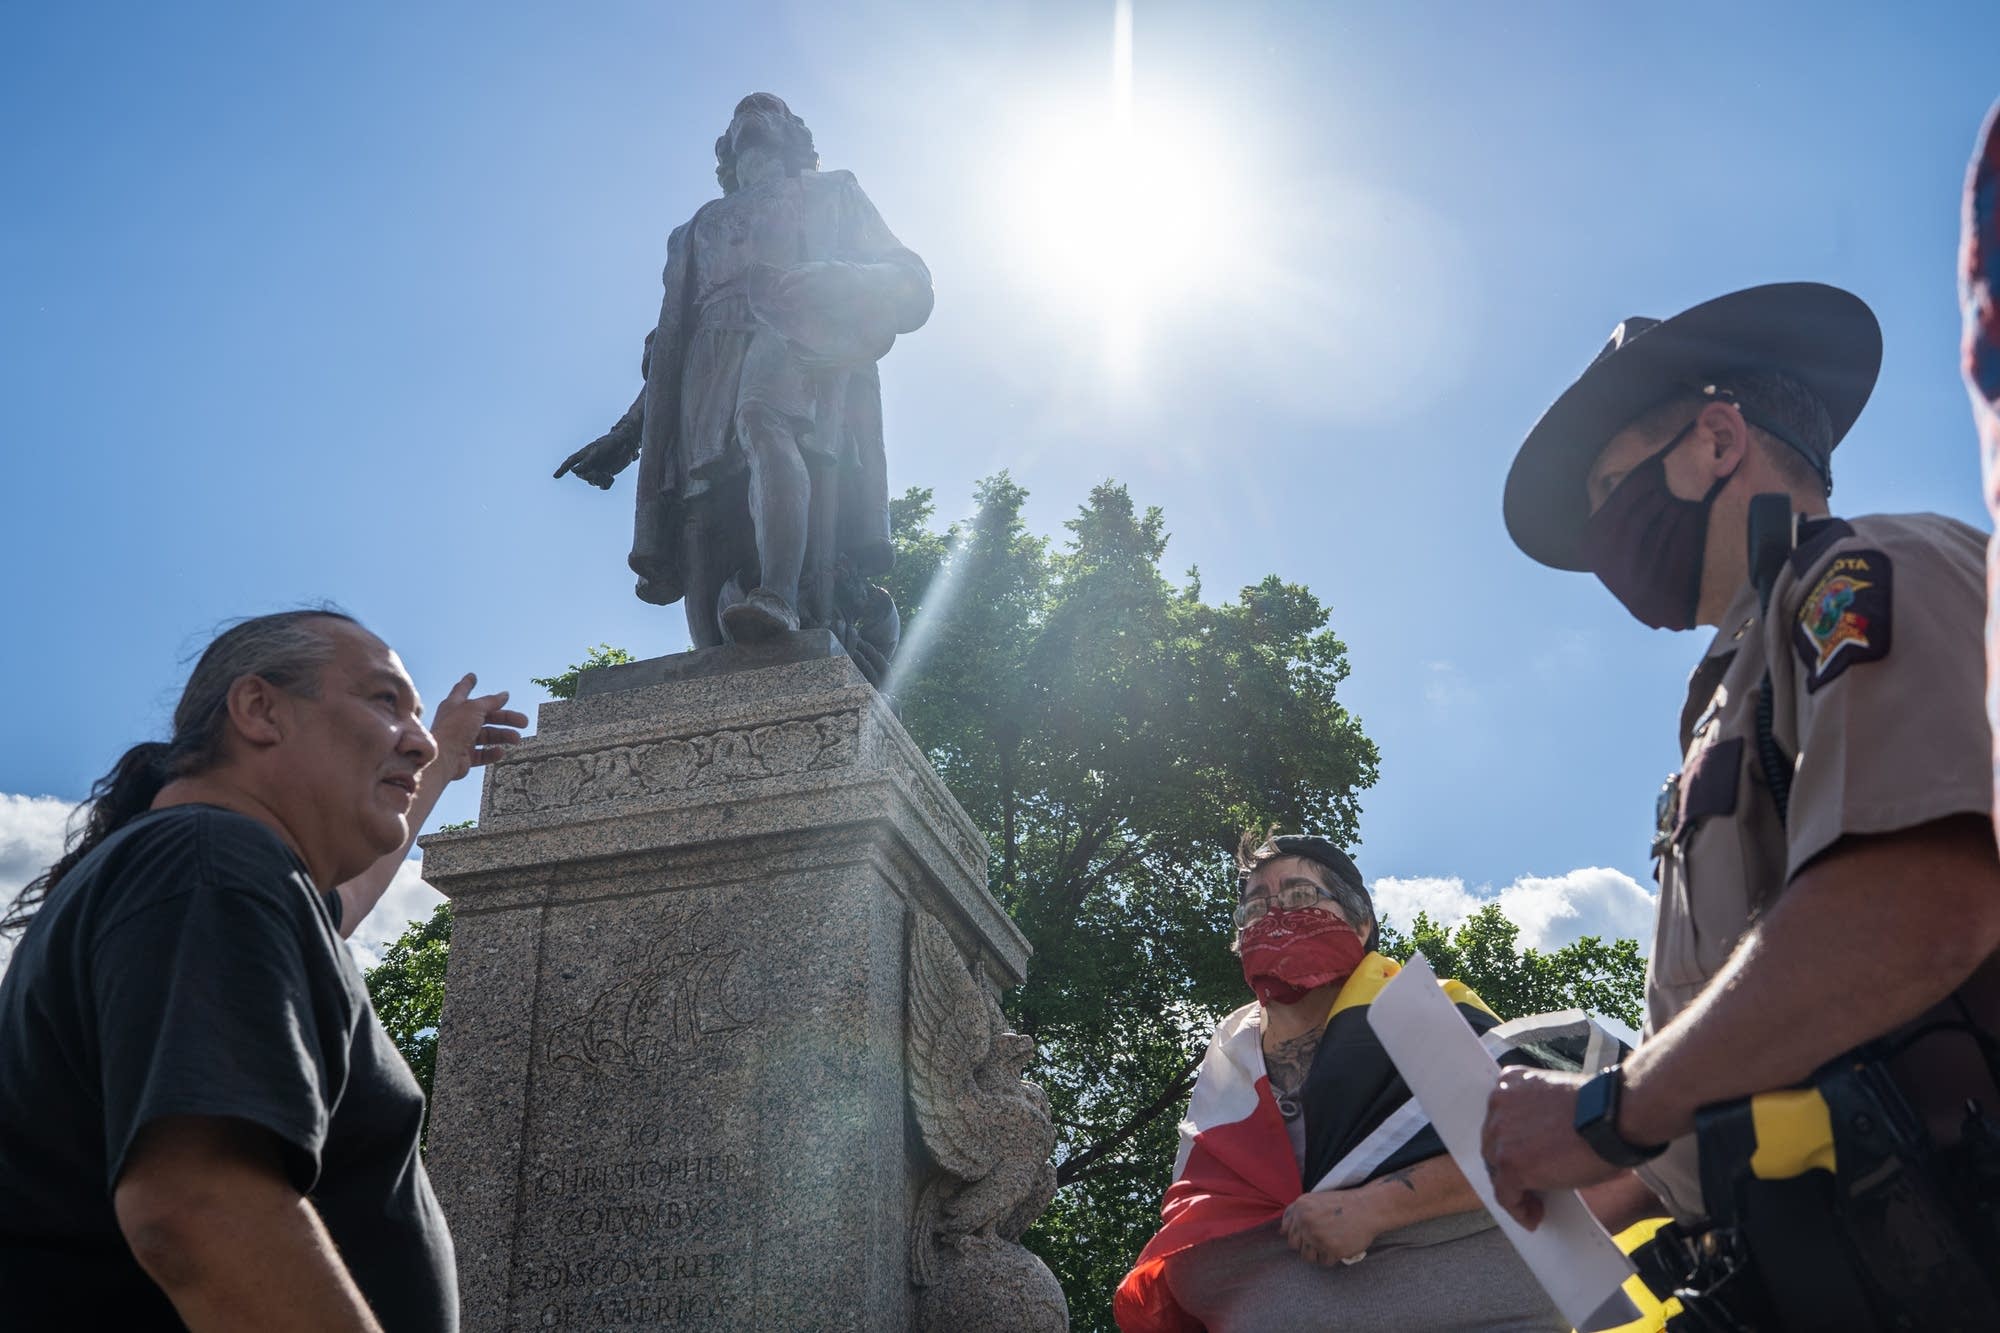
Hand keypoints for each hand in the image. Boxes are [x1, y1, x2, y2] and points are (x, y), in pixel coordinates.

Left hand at [425, 674, 528, 785]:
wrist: (443, 758)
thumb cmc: (454, 729)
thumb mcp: (475, 708)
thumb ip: (491, 701)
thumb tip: (504, 695)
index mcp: (455, 705)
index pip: (462, 690)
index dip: (468, 683)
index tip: (472, 676)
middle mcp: (457, 721)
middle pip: (486, 716)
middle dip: (506, 718)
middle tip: (524, 721)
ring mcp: (461, 739)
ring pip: (487, 736)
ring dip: (503, 736)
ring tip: (516, 739)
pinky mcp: (465, 757)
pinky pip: (482, 754)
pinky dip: (492, 753)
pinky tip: (501, 752)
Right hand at [554, 430, 634, 488]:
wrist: (627, 443)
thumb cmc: (611, 443)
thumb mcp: (597, 451)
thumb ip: (586, 461)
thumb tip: (574, 471)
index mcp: (584, 455)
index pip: (570, 462)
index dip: (562, 469)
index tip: (555, 476)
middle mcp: (590, 463)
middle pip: (582, 476)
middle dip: (588, 476)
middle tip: (598, 473)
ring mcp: (598, 469)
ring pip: (592, 481)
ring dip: (598, 480)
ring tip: (607, 474)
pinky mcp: (607, 474)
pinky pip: (602, 485)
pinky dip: (606, 484)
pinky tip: (611, 478)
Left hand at [1278, 1189, 1383, 1266]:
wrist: (1367, 1208)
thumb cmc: (1341, 1204)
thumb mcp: (1314, 1199)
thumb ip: (1296, 1213)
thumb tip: (1280, 1232)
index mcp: (1300, 1208)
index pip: (1287, 1232)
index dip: (1300, 1234)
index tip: (1312, 1230)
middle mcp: (1306, 1222)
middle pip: (1295, 1246)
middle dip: (1307, 1245)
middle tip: (1322, 1238)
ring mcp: (1319, 1236)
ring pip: (1308, 1257)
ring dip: (1319, 1253)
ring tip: (1331, 1243)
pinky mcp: (1332, 1250)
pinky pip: (1325, 1262)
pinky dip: (1332, 1257)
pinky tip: (1340, 1245)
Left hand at [1481, 1067, 1621, 1229]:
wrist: (1615, 1117)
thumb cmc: (1601, 1110)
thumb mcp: (1558, 1100)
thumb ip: (1537, 1116)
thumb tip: (1538, 1145)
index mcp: (1511, 1081)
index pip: (1500, 1119)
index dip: (1509, 1142)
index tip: (1520, 1157)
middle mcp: (1498, 1103)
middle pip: (1493, 1144)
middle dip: (1509, 1165)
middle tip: (1527, 1184)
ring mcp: (1501, 1135)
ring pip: (1497, 1171)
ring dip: (1514, 1188)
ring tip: (1533, 1203)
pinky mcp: (1510, 1163)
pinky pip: (1506, 1195)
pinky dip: (1519, 1210)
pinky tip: (1533, 1217)